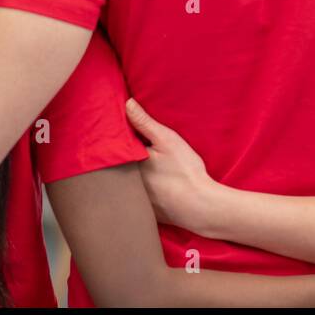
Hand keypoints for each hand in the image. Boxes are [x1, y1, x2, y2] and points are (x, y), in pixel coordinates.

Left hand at [125, 98, 217, 231]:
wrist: (200, 206)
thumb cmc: (184, 171)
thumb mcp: (167, 140)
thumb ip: (144, 122)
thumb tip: (126, 103)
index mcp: (128, 162)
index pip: (114, 146)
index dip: (117, 136)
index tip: (120, 128)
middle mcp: (125, 182)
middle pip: (116, 165)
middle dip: (120, 156)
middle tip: (131, 147)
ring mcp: (133, 199)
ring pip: (124, 182)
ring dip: (125, 175)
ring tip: (140, 165)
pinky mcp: (143, 211)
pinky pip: (134, 199)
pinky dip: (136, 192)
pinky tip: (149, 187)